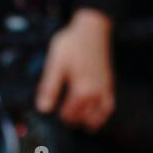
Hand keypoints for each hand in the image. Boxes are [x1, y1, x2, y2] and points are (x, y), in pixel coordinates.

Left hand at [35, 9, 114, 132]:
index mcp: (82, 89)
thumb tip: (44, 109)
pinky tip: (98, 116)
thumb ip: (49, 88)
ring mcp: (104, 87)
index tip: (51, 112)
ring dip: (89, 121)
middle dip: (72, 120)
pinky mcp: (108, 81)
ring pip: (99, 114)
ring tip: (80, 124)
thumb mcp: (55, 64)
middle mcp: (96, 91)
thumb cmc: (73, 43)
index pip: (70, 114)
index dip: (59, 116)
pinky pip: (109, 104)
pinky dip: (103, 114)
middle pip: (83, 116)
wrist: (92, 28)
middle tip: (61, 118)